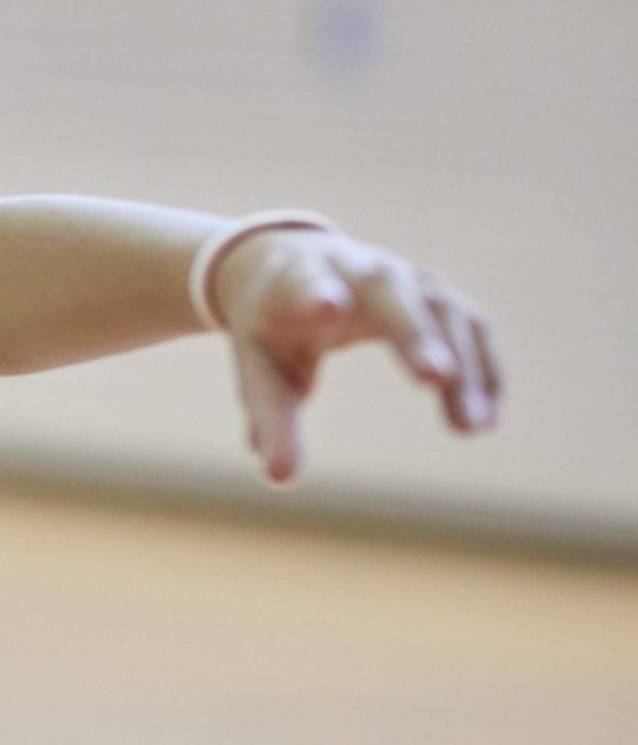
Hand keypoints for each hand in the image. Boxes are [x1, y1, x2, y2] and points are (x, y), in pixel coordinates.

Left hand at [213, 227, 504, 486]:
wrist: (286, 264)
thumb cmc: (273, 324)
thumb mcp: (259, 368)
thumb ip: (271, 420)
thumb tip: (280, 480)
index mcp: (296, 282)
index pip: (306, 284)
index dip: (316, 295)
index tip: (328, 306)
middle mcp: (354, 268)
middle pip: (387, 289)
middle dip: (412, 331)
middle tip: (435, 377)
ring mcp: (402, 275)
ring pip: (443, 310)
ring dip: (463, 365)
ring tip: (469, 427)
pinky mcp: (435, 291)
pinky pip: (472, 325)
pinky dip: (484, 367)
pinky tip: (485, 419)